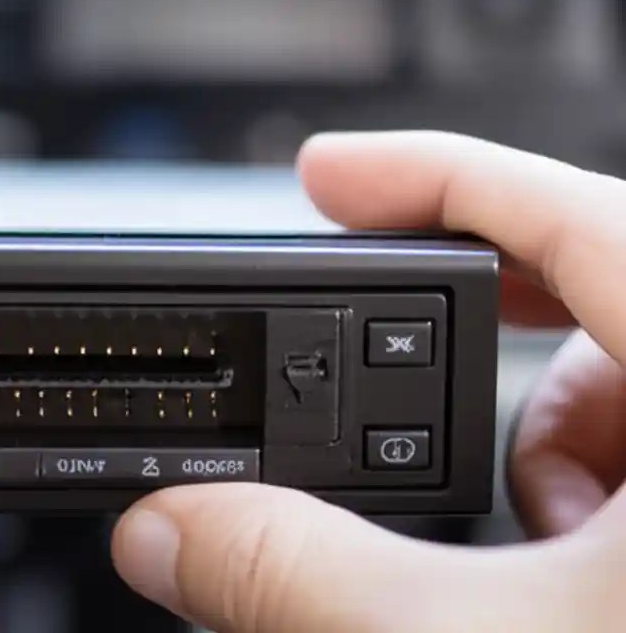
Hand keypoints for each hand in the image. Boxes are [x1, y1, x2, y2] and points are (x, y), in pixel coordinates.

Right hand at [111, 131, 625, 630]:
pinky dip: (597, 490)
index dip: (428, 169)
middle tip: (388, 402)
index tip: (325, 174)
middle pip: (596, 277)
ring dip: (538, 438)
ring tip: (520, 544)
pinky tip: (571, 584)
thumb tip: (170, 525)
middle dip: (469, 348)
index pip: (570, 206)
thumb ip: (303, 572)